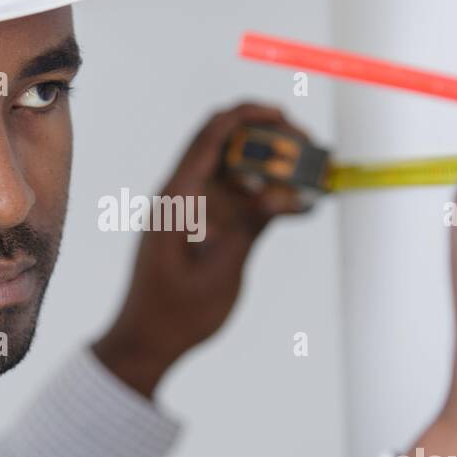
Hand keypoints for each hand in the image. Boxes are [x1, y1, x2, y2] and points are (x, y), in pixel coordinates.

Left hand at [92, 101, 312, 397]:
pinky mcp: (204, 227)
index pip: (211, 136)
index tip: (285, 114)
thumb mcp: (222, 271)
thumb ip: (252, 227)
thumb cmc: (175, 312)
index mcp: (177, 198)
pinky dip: (265, 194)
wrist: (146, 342)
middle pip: (226, 144)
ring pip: (235, 170)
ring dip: (271, 166)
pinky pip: (237, 198)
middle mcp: (183, 195)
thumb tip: (290, 194)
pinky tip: (296, 204)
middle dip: (268, 137)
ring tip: (310, 174)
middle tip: (308, 147)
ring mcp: (193, 210)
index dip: (248, 115)